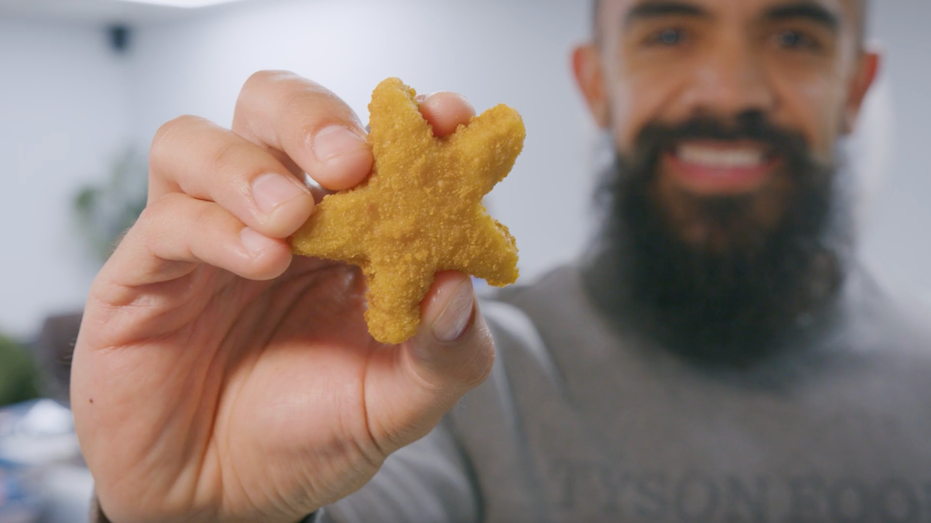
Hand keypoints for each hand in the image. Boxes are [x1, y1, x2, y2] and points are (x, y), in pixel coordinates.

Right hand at [71, 71, 493, 522]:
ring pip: (197, 141)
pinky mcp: (145, 273)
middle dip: (313, 117)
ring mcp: (204, 236)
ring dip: (250, 167)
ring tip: (293, 217)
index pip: (368, 140)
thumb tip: (462, 287)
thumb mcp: (398, 406)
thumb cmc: (311, 438)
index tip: (446, 117)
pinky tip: (261, 259)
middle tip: (353, 160)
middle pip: (271, 107)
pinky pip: (167, 220)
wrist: (222, 501)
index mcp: (343, 228)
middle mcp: (272, 216)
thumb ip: (444, 354)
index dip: (408, 119)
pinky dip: (214, 227)